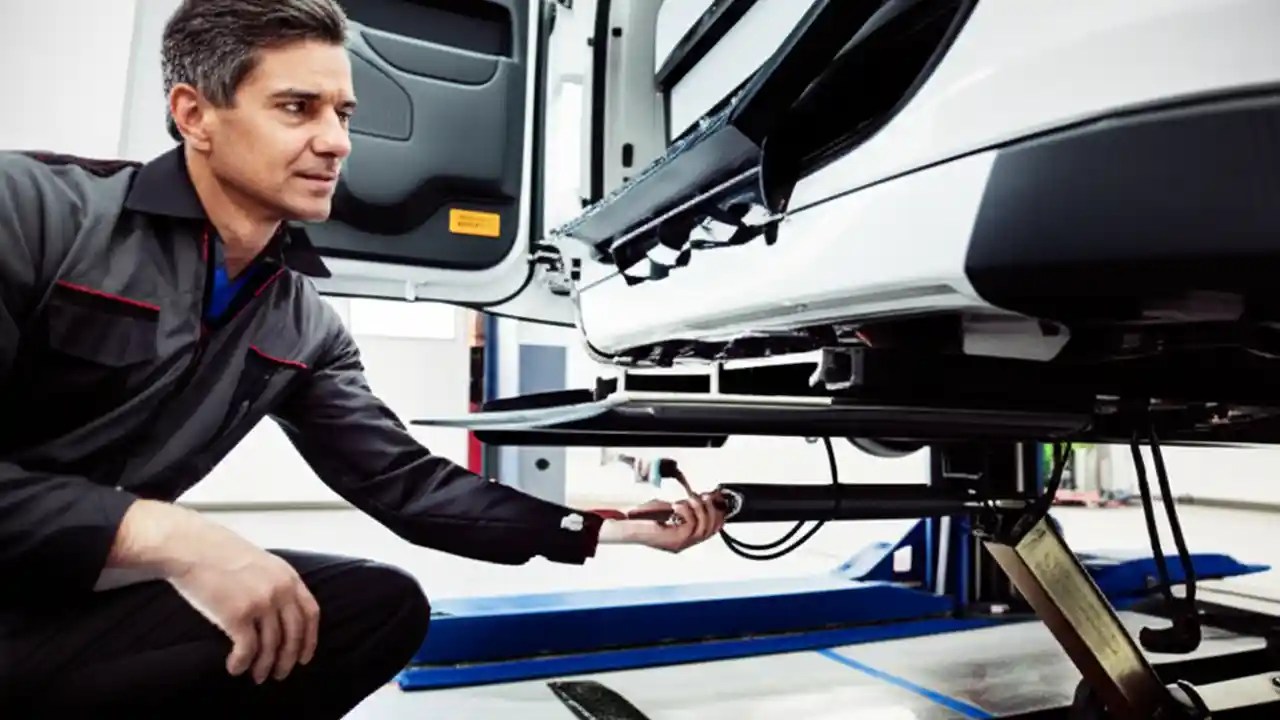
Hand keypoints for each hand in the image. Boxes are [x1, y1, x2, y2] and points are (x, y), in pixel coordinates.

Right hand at [165, 517, 319, 683]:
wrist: (191, 547)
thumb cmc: (219, 554)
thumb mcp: (260, 562)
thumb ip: (275, 583)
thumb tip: (280, 614)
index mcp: (287, 576)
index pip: (310, 614)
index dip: (309, 640)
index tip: (304, 657)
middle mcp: (280, 590)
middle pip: (293, 635)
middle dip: (288, 659)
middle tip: (280, 674)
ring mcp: (260, 603)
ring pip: (271, 646)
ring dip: (265, 666)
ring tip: (257, 676)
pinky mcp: (237, 615)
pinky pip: (247, 650)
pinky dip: (242, 663)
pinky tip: (235, 668)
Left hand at [599, 492, 726, 551]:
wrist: (624, 526)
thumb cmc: (642, 518)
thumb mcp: (670, 508)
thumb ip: (687, 506)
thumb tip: (705, 495)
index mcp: (685, 537)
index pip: (712, 530)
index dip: (718, 512)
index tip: (716, 497)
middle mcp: (684, 543)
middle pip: (710, 529)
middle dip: (710, 509)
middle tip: (702, 496)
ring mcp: (679, 543)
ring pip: (702, 527)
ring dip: (698, 508)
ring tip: (688, 500)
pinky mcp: (673, 539)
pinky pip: (690, 526)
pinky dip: (686, 511)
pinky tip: (677, 505)